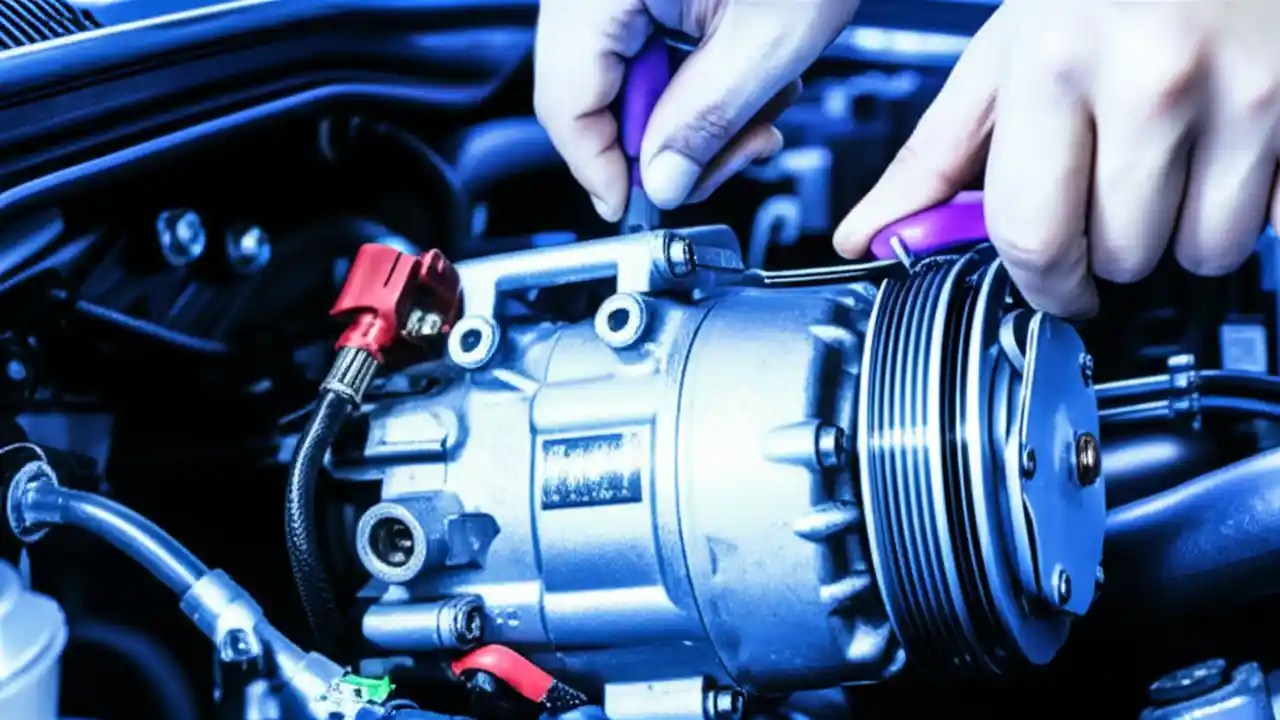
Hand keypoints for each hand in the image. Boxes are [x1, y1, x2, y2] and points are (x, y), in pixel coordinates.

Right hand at [534, 0, 857, 220]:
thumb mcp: (771, 40)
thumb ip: (706, 122)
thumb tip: (662, 182)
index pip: (566, 103)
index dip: (603, 169)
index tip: (638, 206)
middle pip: (596, 94)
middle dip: (672, 140)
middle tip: (734, 152)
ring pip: (629, 76)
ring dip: (696, 111)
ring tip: (761, 104)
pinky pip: (652, 43)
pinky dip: (701, 74)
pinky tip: (750, 72)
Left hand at [834, 0, 1279, 317]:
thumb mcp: (1001, 59)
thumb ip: (933, 158)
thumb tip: (867, 237)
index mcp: (1054, 69)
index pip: (1036, 237)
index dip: (1042, 283)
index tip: (1054, 287)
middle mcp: (1153, 81)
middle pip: (1125, 256)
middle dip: (1111, 249)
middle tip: (1110, 194)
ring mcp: (1245, 91)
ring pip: (1209, 249)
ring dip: (1185, 234)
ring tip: (1169, 169)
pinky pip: (1275, 218)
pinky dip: (1250, 207)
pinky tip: (1223, 156)